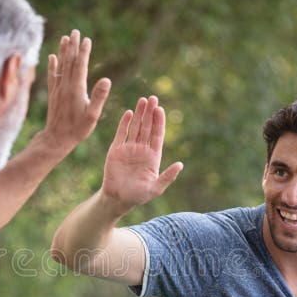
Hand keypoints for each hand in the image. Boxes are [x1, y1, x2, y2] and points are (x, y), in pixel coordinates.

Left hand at [41, 29, 110, 153]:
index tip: (87, 39)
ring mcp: (58, 89)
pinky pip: (52, 75)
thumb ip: (99, 97)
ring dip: (63, 51)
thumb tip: (107, 79)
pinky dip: (52, 65)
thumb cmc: (77, 130)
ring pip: (61, 66)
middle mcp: (65, 86)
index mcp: (76, 89)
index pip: (80, 66)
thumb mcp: (92, 115)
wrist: (56, 139)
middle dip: (73, 46)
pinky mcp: (53, 94)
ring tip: (65, 38)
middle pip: (70, 61)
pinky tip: (52, 56)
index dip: (84, 52)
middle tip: (75, 31)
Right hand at [101, 95, 182, 213]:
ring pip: (135, 127)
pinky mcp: (116, 150)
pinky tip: (129, 113)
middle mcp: (142, 149)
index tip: (160, 109)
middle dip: (150, 113)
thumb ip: (168, 177)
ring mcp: (129, 148)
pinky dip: (124, 123)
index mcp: (153, 156)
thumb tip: (180, 164)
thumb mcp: (155, 188)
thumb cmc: (138, 196)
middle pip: (147, 127)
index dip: (159, 122)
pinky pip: (121, 134)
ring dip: (139, 114)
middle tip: (152, 98)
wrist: (117, 199)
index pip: (157, 134)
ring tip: (142, 100)